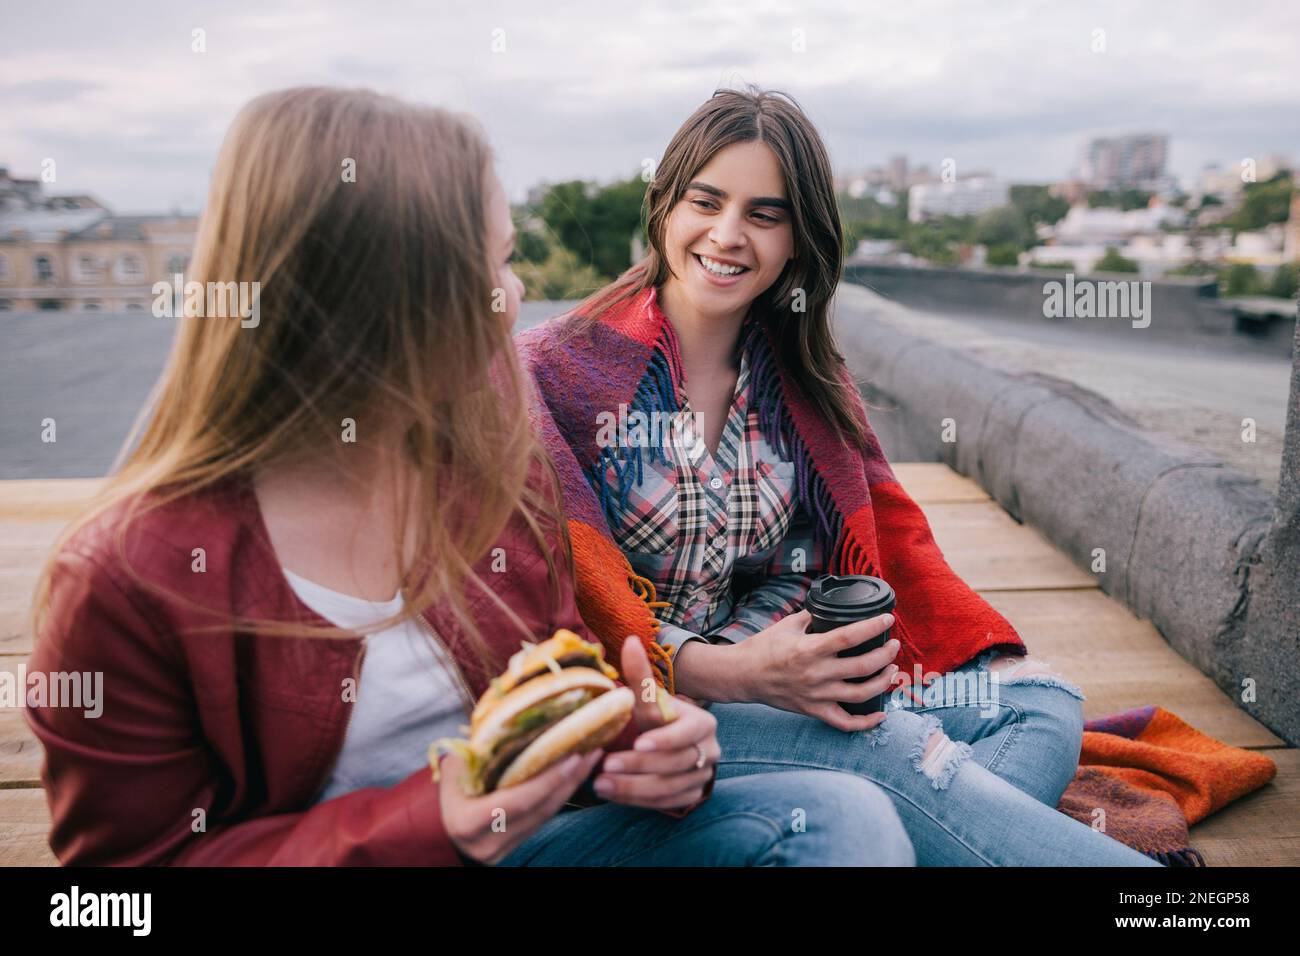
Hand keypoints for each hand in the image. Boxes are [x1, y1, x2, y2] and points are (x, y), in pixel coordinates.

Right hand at [439, 747, 603, 864]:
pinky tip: (577, 773)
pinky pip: (547, 817)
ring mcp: (507, 847)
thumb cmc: (451, 797)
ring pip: (548, 813)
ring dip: (573, 784)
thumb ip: (469, 757)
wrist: (450, 834)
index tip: (572, 756)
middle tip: (592, 750)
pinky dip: (563, 793)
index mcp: (470, 822)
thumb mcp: (452, 776)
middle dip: (570, 778)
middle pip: (540, 807)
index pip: (518, 800)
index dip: (548, 779)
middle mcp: (490, 841)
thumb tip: (493, 728)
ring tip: (592, 757)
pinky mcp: (521, 845)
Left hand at [591, 638, 719, 809]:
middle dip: (638, 766)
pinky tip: (612, 794)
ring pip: (668, 787)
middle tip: (605, 766)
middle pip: (675, 763)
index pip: (687, 733)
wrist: (666, 745)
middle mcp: (709, 751)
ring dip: (632, 787)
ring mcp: (702, 777)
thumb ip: (640, 674)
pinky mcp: (691, 797)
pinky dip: (637, 800)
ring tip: (600, 783)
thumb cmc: (656, 718)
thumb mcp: (649, 699)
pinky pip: (665, 803)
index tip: (638, 743)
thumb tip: (630, 640)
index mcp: (702, 723)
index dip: (665, 739)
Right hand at [734, 609, 899, 731]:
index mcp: (810, 649)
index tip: (887, 620)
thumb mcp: (788, 625)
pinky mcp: (814, 711)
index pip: (849, 637)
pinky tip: (881, 714)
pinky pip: (845, 723)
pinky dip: (866, 722)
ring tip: (892, 670)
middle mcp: (816, 673)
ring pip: (861, 694)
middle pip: (862, 666)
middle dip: (885, 655)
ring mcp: (817, 696)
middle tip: (893, 646)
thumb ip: (812, 617)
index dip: (873, 628)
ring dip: (883, 682)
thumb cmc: (763, 648)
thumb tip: (831, 609)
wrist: (743, 676)